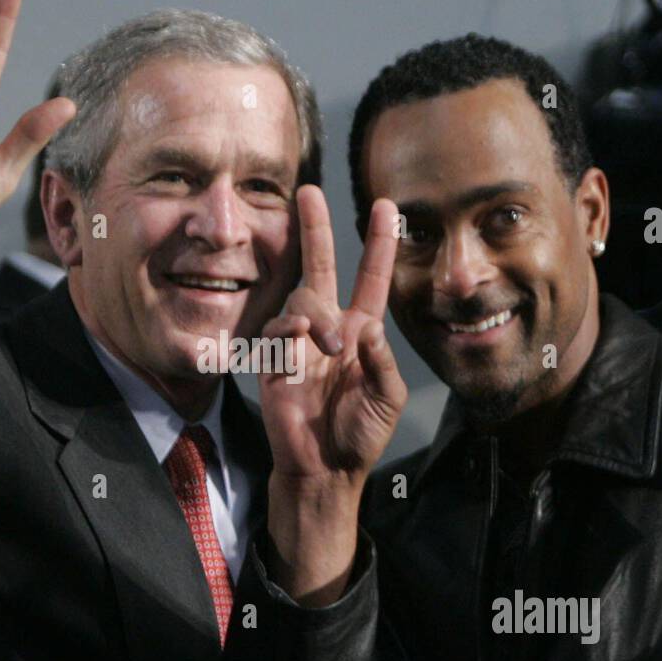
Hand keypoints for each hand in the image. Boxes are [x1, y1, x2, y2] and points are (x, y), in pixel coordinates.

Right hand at [259, 185, 406, 603]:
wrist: (323, 468)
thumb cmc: (359, 435)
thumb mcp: (387, 397)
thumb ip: (382, 360)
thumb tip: (365, 326)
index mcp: (362, 332)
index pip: (372, 278)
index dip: (379, 244)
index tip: (387, 207)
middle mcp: (329, 328)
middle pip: (321, 266)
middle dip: (317, 229)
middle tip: (310, 192)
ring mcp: (299, 341)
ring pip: (302, 298)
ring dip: (318, 316)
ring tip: (328, 348)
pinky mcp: (274, 358)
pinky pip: (279, 327)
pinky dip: (292, 329)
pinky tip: (300, 343)